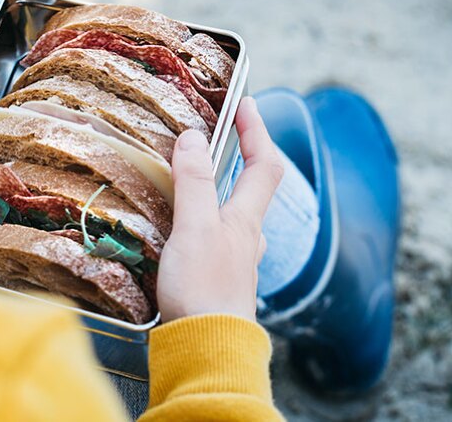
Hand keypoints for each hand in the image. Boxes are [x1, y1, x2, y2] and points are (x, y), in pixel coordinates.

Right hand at [157, 98, 283, 322]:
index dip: (259, 131)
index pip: (265, 164)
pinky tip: (187, 231)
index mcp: (246, 220)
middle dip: (244, 157)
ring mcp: (234, 262)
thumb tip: (194, 136)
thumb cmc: (205, 290)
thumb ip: (194, 182)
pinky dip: (206, 223)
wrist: (206, 350)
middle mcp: (247, 239)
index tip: (246, 103)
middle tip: (224, 135)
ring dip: (224, 191)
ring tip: (198, 178)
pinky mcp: (217, 282)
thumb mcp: (195, 227)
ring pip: (237, 217)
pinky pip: (217, 240)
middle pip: (255, 189)